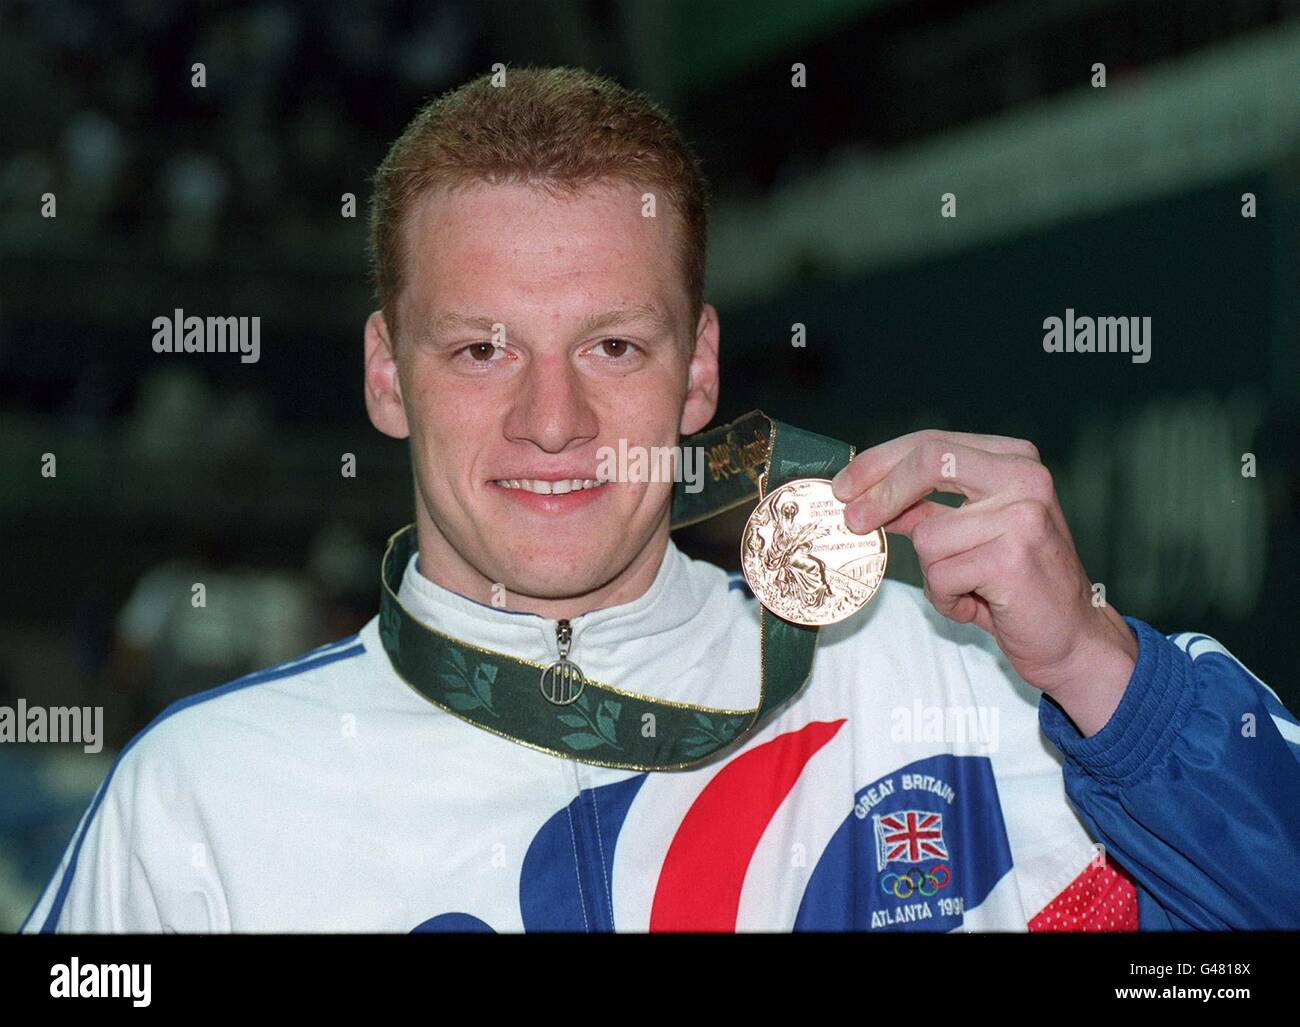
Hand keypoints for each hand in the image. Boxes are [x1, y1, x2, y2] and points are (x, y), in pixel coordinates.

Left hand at [830, 430, 1137, 734]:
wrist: (1072, 637)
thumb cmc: (1016, 586)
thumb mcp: (969, 533)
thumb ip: (926, 507)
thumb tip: (864, 494)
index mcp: (1014, 461)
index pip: (933, 443)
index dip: (880, 463)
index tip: (846, 486)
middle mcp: (1025, 478)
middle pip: (930, 460)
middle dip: (880, 491)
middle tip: (852, 520)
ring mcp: (1024, 515)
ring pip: (929, 535)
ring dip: (933, 574)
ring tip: (966, 589)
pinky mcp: (1013, 557)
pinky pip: (941, 574)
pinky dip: (947, 598)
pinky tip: (979, 605)